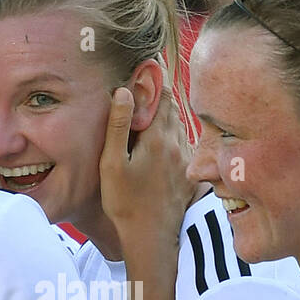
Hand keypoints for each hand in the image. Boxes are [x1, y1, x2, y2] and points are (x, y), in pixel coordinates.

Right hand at [99, 87, 194, 237]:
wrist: (151, 238)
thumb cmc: (126, 203)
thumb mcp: (113, 163)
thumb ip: (119, 125)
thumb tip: (125, 90)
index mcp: (158, 137)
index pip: (162, 94)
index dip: (155, 76)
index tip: (149, 61)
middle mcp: (177, 144)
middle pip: (173, 107)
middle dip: (162, 92)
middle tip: (150, 78)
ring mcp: (185, 160)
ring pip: (180, 125)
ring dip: (169, 112)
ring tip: (155, 105)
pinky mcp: (187, 175)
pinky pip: (184, 144)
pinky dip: (174, 133)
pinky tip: (163, 139)